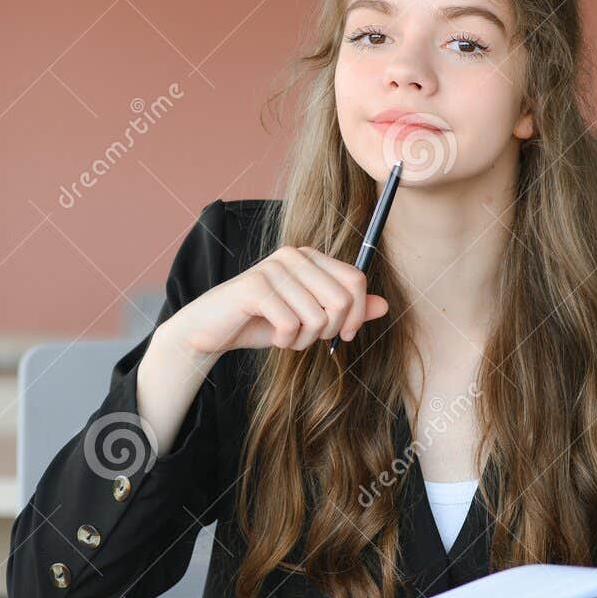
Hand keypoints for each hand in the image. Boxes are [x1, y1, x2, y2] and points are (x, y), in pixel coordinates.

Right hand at [161, 245, 388, 356]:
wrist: (211, 330)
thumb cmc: (262, 322)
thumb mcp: (310, 318)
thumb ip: (347, 310)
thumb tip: (385, 305)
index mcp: (310, 257)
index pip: (356, 279)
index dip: (358, 313)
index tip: (345, 334)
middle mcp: (294, 256)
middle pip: (341, 300)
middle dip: (330, 331)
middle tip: (308, 338)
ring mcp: (273, 269)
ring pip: (317, 318)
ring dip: (304, 340)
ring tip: (285, 337)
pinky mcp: (255, 287)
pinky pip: (292, 325)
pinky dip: (285, 341)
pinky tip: (271, 336)